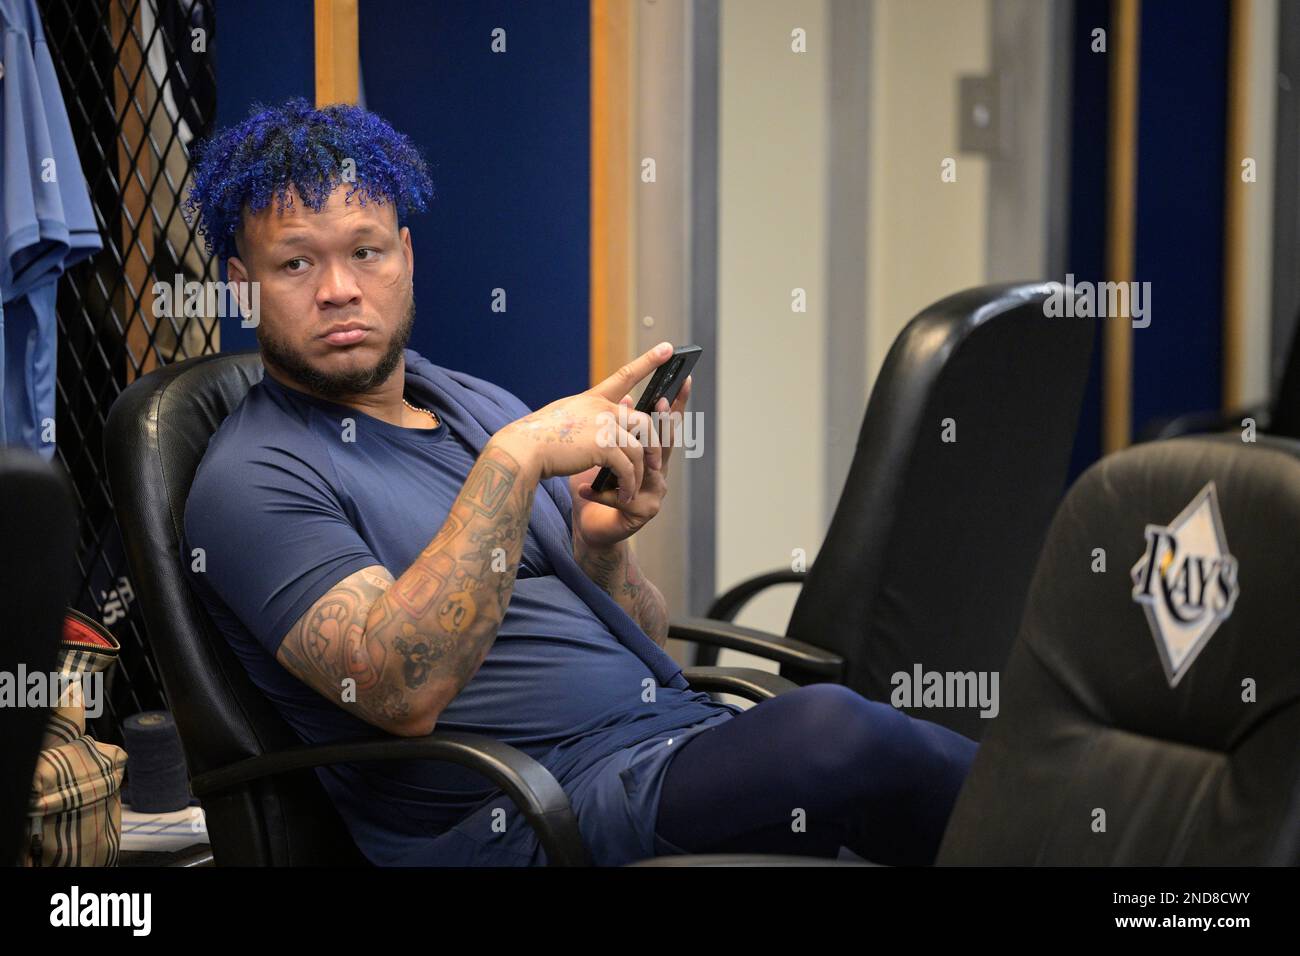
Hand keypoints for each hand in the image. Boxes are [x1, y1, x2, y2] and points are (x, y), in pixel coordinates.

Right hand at [490, 342, 675, 497]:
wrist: (524, 449)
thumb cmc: (538, 438)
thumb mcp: (565, 417)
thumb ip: (587, 419)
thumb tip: (601, 432)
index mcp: (593, 399)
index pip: (625, 375)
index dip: (648, 361)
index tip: (668, 348)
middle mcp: (603, 408)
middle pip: (644, 422)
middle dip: (655, 444)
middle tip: (656, 464)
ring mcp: (604, 425)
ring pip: (639, 448)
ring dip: (640, 473)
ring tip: (634, 490)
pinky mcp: (604, 446)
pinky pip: (628, 467)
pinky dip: (629, 485)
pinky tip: (625, 496)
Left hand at [569, 372, 692, 549]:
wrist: (589, 527)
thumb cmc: (595, 489)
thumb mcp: (604, 454)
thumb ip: (617, 431)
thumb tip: (625, 398)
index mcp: (650, 456)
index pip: (665, 426)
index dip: (676, 404)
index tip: (683, 378)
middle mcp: (658, 473)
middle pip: (666, 443)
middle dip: (666, 421)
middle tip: (664, 399)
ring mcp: (655, 492)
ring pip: (648, 468)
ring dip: (638, 454)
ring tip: (628, 439)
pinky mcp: (644, 510)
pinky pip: (623, 496)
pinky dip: (602, 493)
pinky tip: (584, 490)